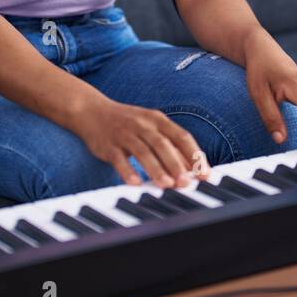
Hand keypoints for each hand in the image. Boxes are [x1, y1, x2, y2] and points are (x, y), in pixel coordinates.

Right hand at [71, 97, 211, 188]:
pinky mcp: (108, 144)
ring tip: (166, 185)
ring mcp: (125, 133)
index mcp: (158, 119)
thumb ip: (170, 146)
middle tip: (186, 183)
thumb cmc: (128, 124)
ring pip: (143, 152)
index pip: (181, 136)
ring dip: (155, 169)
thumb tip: (191, 169)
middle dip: (176, 164)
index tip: (205, 173)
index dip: (195, 155)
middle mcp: (143, 124)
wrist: (91, 111)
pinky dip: (127, 171)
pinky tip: (135, 183)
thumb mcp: (151, 128)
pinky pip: (118, 159)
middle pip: (163, 144)